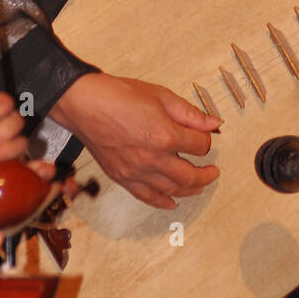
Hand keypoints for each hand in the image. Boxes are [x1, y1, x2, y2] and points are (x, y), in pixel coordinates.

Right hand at [52, 73, 220, 208]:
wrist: (84, 104)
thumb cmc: (119, 95)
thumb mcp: (161, 96)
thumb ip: (190, 114)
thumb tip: (214, 124)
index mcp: (166, 136)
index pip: (200, 147)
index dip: (206, 140)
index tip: (204, 136)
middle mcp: (153, 159)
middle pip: (190, 176)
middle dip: (206, 174)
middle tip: (213, 172)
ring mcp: (137, 172)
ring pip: (171, 190)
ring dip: (190, 190)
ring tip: (199, 186)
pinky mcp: (122, 178)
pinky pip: (147, 196)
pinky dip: (162, 202)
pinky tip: (171, 202)